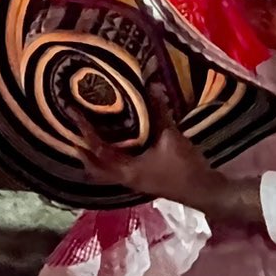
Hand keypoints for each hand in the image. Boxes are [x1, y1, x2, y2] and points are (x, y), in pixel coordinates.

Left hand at [71, 88, 263, 225]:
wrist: (203, 190)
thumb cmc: (184, 166)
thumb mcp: (171, 136)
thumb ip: (160, 111)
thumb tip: (152, 84)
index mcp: (126, 170)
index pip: (98, 150)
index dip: (85, 132)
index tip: (73, 115)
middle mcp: (125, 178)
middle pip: (94, 167)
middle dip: (82, 152)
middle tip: (72, 132)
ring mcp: (133, 182)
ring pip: (105, 170)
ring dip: (94, 156)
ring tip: (88, 137)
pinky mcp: (142, 180)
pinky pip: (117, 169)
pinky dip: (109, 157)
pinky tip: (115, 144)